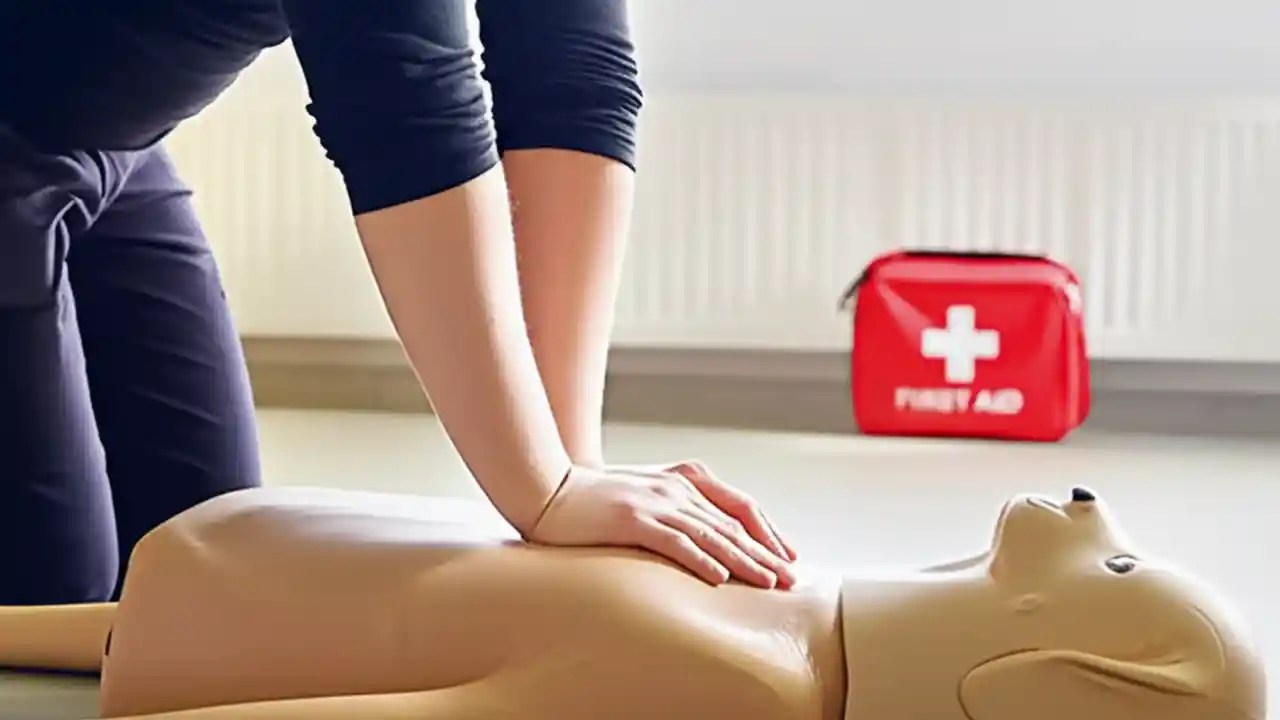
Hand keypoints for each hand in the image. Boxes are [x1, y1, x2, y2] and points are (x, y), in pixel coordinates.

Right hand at [526, 461, 797, 588]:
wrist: (545, 488)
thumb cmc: (592, 498)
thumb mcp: (643, 494)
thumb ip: (674, 506)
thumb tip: (705, 534)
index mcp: (681, 478)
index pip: (737, 505)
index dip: (766, 531)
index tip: (786, 555)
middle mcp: (675, 487)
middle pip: (731, 523)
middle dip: (765, 552)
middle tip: (790, 578)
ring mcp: (655, 502)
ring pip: (711, 534)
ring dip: (744, 560)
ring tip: (767, 582)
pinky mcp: (632, 519)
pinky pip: (674, 541)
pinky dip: (700, 559)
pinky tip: (718, 576)